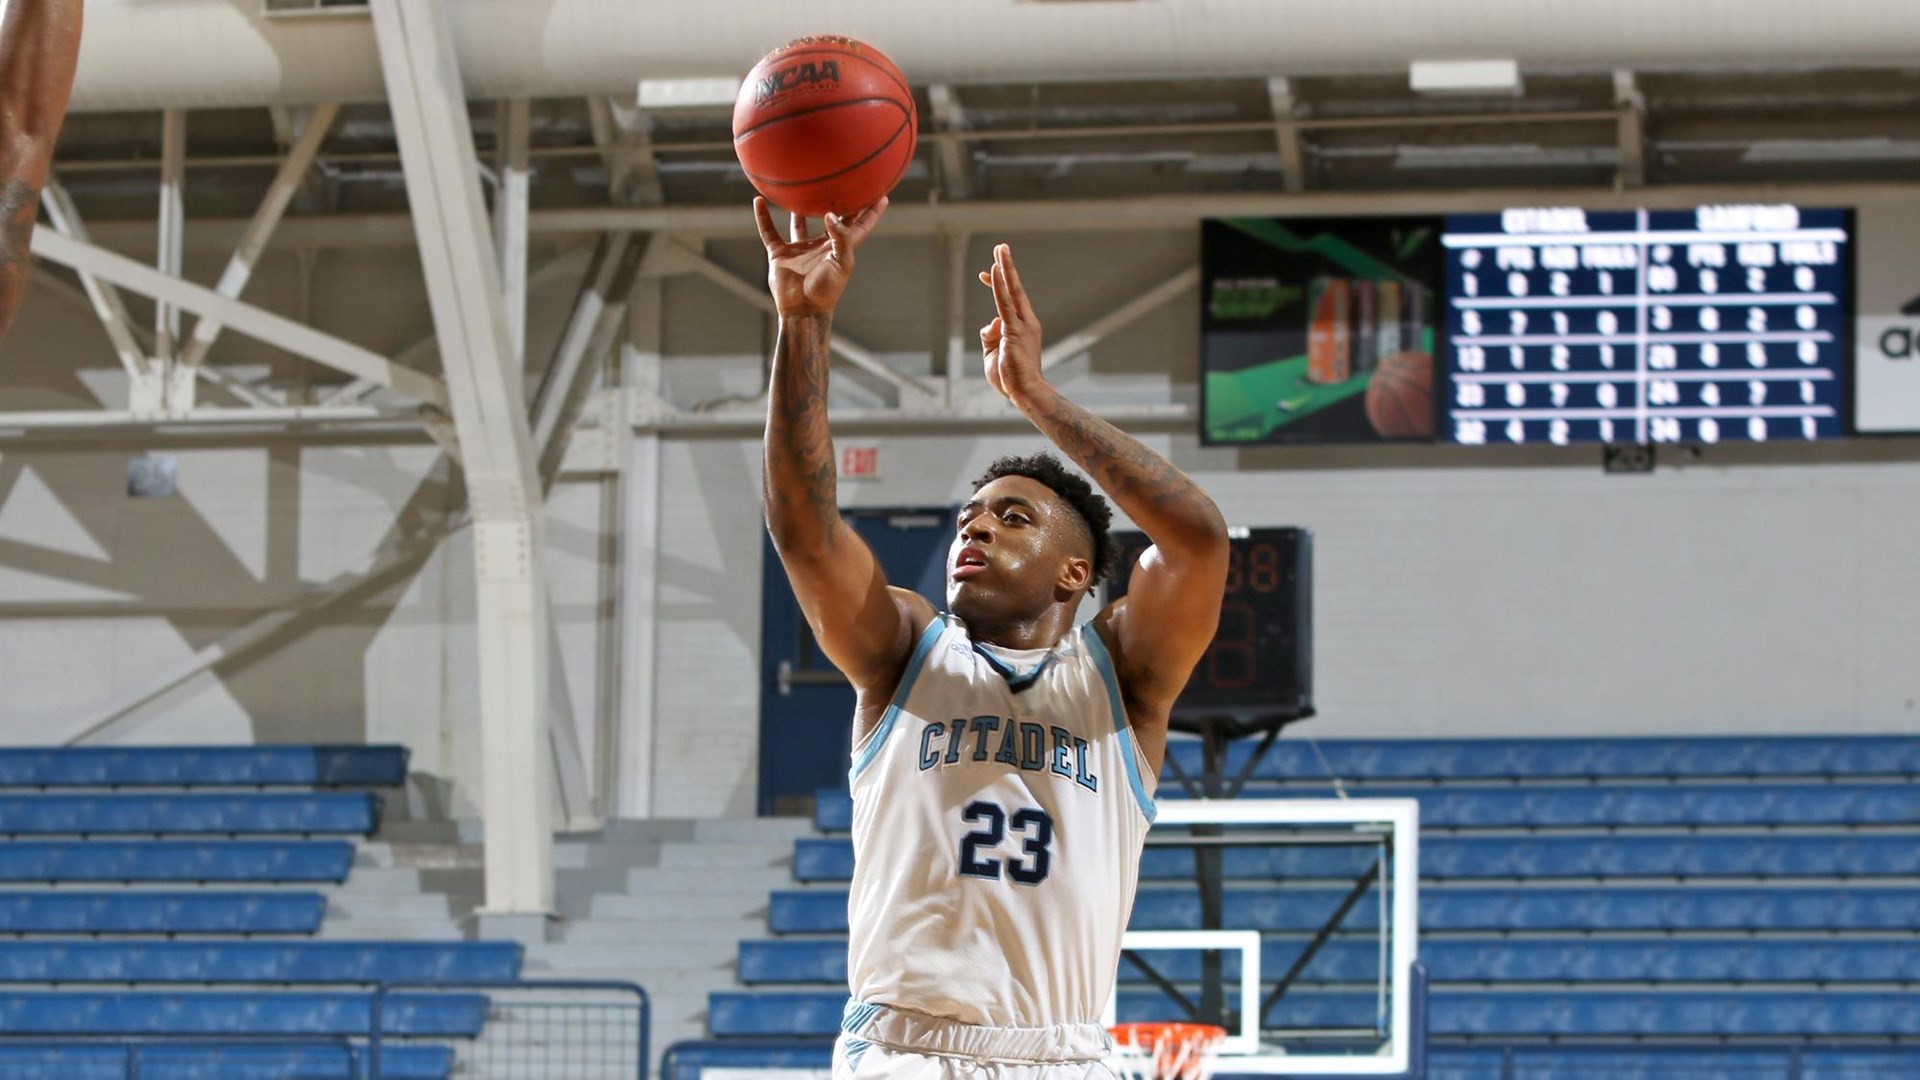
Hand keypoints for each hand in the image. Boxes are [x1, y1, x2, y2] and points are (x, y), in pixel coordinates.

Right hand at [753, 196, 886, 317]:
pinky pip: (769, 230)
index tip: (882, 194)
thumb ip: (841, 237)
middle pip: (831, 218)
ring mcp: (800, 248)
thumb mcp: (841, 262)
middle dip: (837, 202)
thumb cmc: (827, 290)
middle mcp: (821, 245)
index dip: (871, 211)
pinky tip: (758, 201)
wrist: (803, 309)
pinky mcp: (780, 253)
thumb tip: (829, 214)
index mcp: (840, 247)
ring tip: (800, 187)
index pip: (860, 225)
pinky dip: (763, 217)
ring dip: (799, 207)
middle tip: (842, 179)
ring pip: (799, 222)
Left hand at [978, 243, 1045, 402]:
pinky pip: (1004, 304)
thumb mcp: (994, 352)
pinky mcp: (1014, 331)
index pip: (1011, 300)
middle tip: (1001, 246)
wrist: (1026, 392)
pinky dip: (1000, 287)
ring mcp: (1022, 325)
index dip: (999, 284)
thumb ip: (990, 334)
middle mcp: (1026, 322)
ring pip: (1011, 291)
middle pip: (1015, 288)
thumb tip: (990, 322)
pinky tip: (995, 272)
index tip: (986, 273)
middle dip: (1007, 266)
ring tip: (1000, 249)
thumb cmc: (1010, 376)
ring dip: (1005, 268)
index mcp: (1023, 327)